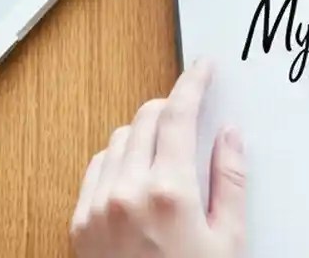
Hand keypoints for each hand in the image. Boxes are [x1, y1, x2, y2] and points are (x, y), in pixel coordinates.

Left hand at [70, 60, 245, 257]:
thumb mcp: (229, 240)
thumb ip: (230, 179)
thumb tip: (229, 134)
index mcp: (169, 192)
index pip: (178, 114)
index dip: (193, 83)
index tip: (202, 68)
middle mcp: (126, 192)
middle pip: (145, 118)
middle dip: (170, 107)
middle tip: (191, 116)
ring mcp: (96, 208)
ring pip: (118, 139)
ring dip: (143, 134)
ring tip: (167, 154)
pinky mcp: (78, 224)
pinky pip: (96, 168)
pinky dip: (117, 161)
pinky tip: (138, 177)